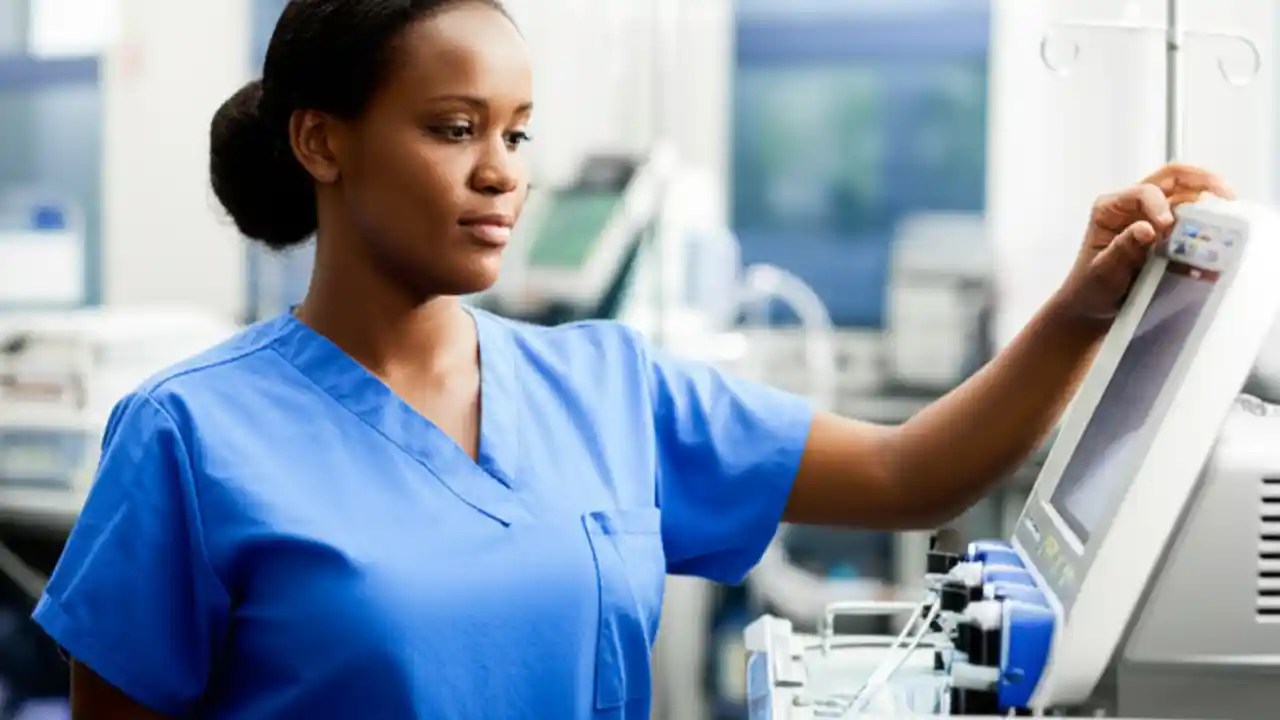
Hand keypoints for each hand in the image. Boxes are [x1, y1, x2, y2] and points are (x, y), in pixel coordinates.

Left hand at [1054, 163, 1234, 322]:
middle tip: (1227, 196)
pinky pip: (1191, 215)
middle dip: (1202, 180)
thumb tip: (1147, 229)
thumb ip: (1123, 250)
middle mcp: (1131, 205)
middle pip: (1172, 177)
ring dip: (1210, 198)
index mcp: (1109, 208)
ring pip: (1186, 193)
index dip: (1159, 205)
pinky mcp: (1166, 230)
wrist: (1093, 305)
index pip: (1142, 193)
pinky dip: (1208, 218)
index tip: (1167, 227)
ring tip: (1231, 211)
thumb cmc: (1091, 288)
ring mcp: (1151, 215)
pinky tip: (1222, 228)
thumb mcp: (1103, 272)